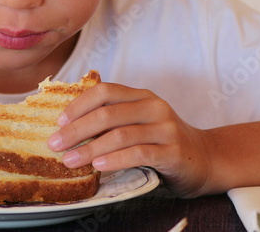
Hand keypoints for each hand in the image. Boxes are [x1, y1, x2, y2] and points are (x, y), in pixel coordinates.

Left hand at [47, 83, 212, 197]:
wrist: (204, 159)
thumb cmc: (161, 142)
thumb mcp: (138, 123)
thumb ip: (113, 120)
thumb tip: (68, 128)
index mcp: (141, 96)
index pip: (104, 91)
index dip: (78, 105)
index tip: (59, 122)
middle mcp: (154, 107)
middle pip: (107, 113)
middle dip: (76, 129)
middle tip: (55, 145)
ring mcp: (165, 128)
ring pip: (120, 134)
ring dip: (90, 149)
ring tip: (70, 160)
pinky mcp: (173, 152)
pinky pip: (139, 153)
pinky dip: (115, 160)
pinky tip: (99, 167)